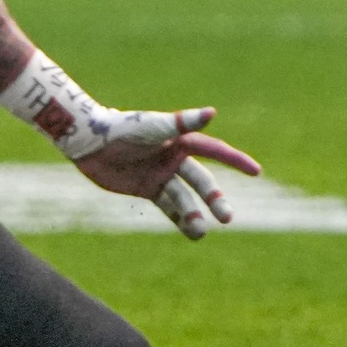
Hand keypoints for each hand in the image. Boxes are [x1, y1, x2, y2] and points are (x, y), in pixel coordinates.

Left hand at [72, 105, 258, 238]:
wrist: (90, 142)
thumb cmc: (123, 128)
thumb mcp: (155, 127)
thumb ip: (183, 123)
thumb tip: (212, 113)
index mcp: (181, 140)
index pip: (215, 151)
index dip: (235, 161)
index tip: (256, 171)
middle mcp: (175, 158)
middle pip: (202, 182)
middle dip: (215, 200)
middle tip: (227, 219)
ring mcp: (161, 174)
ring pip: (185, 198)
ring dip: (194, 215)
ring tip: (200, 233)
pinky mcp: (146, 188)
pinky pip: (167, 206)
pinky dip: (179, 218)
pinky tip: (191, 231)